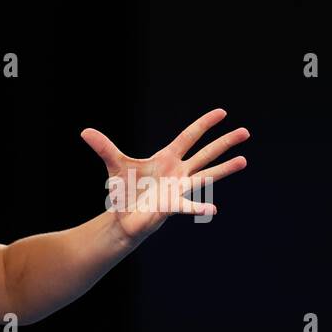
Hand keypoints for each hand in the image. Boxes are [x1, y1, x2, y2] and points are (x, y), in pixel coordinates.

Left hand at [81, 108, 249, 243]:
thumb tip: (85, 131)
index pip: (189, 137)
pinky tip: (212, 210)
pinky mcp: (172, 206)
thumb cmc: (124, 192)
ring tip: (243, 161)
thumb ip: (104, 148)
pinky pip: (188, 206)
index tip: (222, 112)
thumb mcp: (115, 166)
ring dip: (224, 169)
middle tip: (246, 131)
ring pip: (206, 176)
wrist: (123, 219)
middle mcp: (178, 172)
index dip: (204, 124)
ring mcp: (179, 189)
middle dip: (224, 143)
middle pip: (205, 153)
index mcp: (166, 158)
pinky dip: (198, 208)